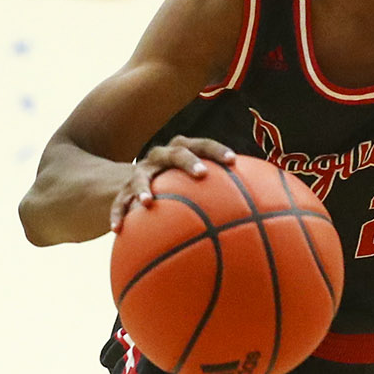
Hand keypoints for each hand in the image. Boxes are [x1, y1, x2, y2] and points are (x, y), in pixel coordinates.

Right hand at [109, 136, 235, 230]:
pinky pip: (119, 202)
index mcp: (182, 150)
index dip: (217, 150)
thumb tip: (255, 216)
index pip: (203, 145)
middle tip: (202, 174)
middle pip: (177, 153)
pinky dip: (118, 214)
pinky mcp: (124, 189)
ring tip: (147, 202)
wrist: (140, 179)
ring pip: (140, 176)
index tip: (233, 161)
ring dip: (143, 188)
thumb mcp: (196, 183)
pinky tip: (118, 229)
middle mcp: (161, 156)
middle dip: (189, 162)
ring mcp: (141, 171)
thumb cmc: (180, 185)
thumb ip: (221, 192)